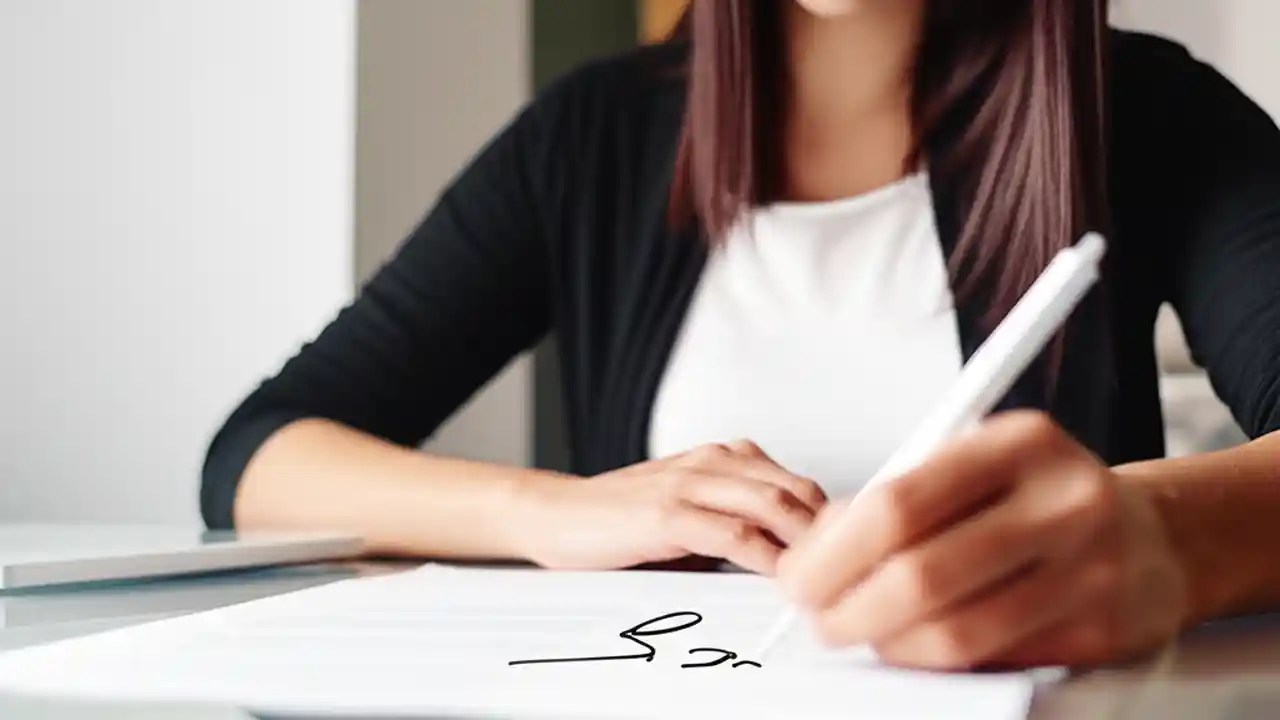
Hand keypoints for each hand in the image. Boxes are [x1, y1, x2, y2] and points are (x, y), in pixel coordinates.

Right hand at [517, 440, 827, 574]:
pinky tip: (782, 580)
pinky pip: (733, 534)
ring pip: (771, 505)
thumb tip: (792, 555)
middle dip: (831, 532)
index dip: (831, 516)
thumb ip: (736, 518)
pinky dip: (767, 558)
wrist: (558, 514)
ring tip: (828, 578)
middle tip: (852, 568)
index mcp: (723, 457)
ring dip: (808, 545)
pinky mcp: (667, 514)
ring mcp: (689, 485)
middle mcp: (712, 462)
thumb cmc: (622, 518)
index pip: (797, 481)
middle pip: (796, 489)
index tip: (854, 550)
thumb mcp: (691, 508)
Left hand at [776, 411, 1189, 669]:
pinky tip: (920, 644)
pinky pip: (994, 662)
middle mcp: (1063, 502)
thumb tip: (815, 551)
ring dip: (887, 644)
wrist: (1151, 537)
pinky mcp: (1102, 632)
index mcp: (1020, 443)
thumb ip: (899, 497)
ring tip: (863, 633)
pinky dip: (938, 661)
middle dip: (847, 609)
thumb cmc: (1038, 498)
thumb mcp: (976, 467)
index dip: (832, 553)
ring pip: (954, 634)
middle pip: (920, 576)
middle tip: (818, 619)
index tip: (796, 578)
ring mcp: (1090, 571)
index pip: (899, 503)